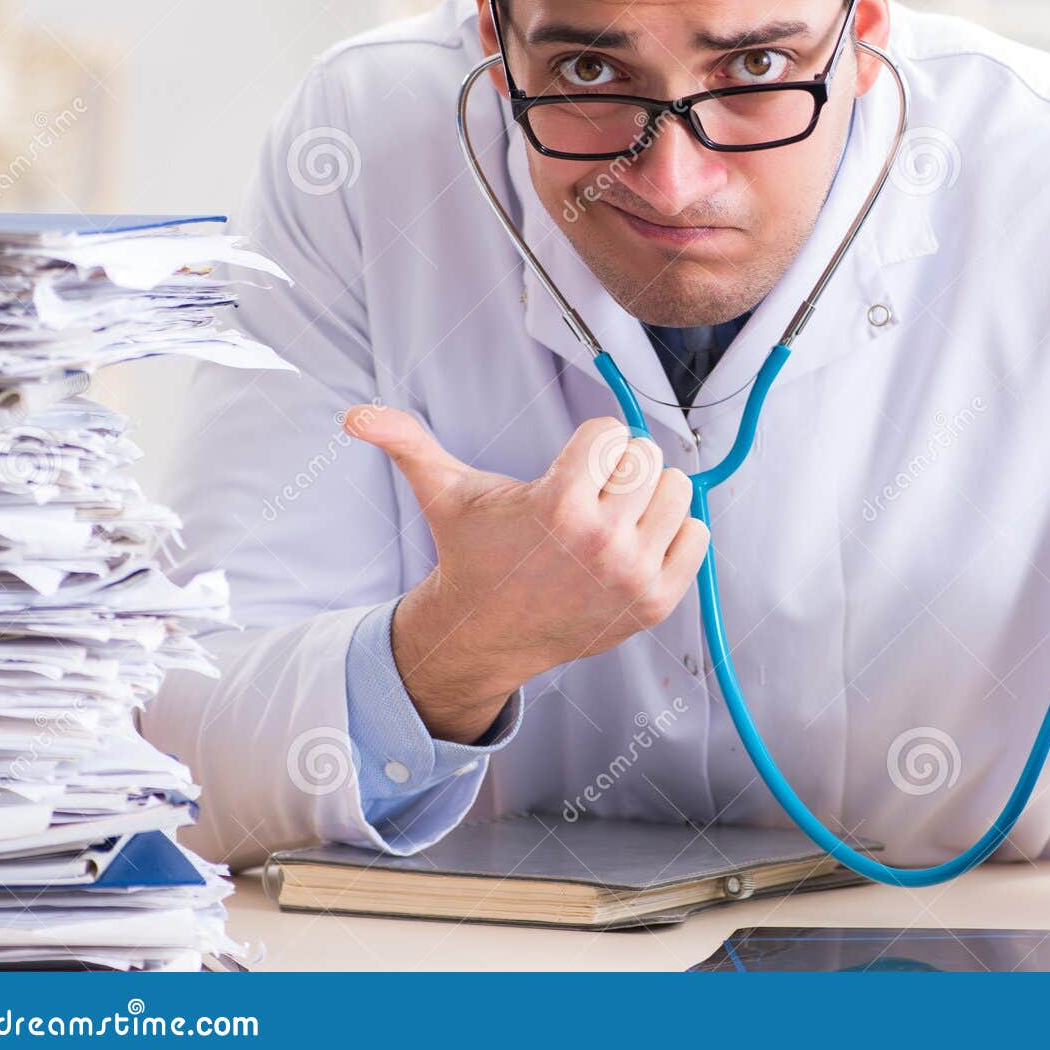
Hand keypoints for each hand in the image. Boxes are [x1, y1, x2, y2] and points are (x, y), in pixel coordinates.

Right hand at [347, 408, 709, 742]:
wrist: (489, 633)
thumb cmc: (476, 551)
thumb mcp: (443, 493)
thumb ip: (405, 443)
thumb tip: (353, 415)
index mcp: (558, 504)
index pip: (611, 432)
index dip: (587, 447)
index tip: (564, 474)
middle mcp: (602, 541)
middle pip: (646, 458)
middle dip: (616, 471)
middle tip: (585, 501)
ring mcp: (634, 575)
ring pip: (678, 490)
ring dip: (648, 498)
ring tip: (609, 520)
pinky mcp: (658, 601)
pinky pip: (697, 534)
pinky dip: (673, 533)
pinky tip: (632, 544)